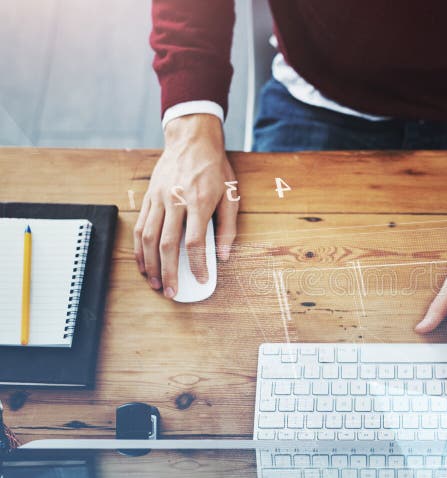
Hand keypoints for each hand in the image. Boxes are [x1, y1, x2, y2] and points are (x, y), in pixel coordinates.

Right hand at [133, 114, 237, 297]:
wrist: (192, 140)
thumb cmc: (215, 169)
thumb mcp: (231, 195)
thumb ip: (228, 228)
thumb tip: (223, 256)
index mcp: (199, 201)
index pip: (194, 241)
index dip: (197, 264)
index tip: (202, 280)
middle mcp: (175, 201)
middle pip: (167, 244)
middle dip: (169, 272)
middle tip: (172, 292)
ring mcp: (159, 199)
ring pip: (148, 238)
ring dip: (150, 264)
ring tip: (157, 283)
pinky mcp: (149, 197)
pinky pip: (140, 226)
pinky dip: (139, 248)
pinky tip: (144, 263)